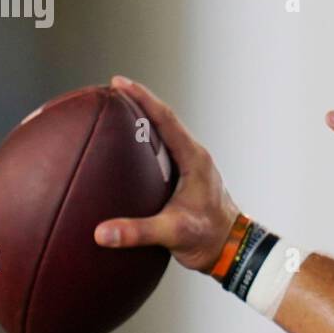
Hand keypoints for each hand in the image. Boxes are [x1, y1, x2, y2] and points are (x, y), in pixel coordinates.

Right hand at [94, 76, 238, 273]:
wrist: (231, 250)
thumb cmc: (209, 238)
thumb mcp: (173, 233)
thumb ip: (138, 232)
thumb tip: (102, 234)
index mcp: (194, 159)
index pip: (166, 119)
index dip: (142, 98)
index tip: (119, 83)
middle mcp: (193, 156)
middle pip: (163, 120)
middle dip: (138, 102)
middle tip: (110, 89)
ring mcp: (190, 165)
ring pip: (164, 134)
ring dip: (141, 120)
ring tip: (114, 110)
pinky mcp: (185, 177)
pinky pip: (162, 151)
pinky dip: (143, 142)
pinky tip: (124, 147)